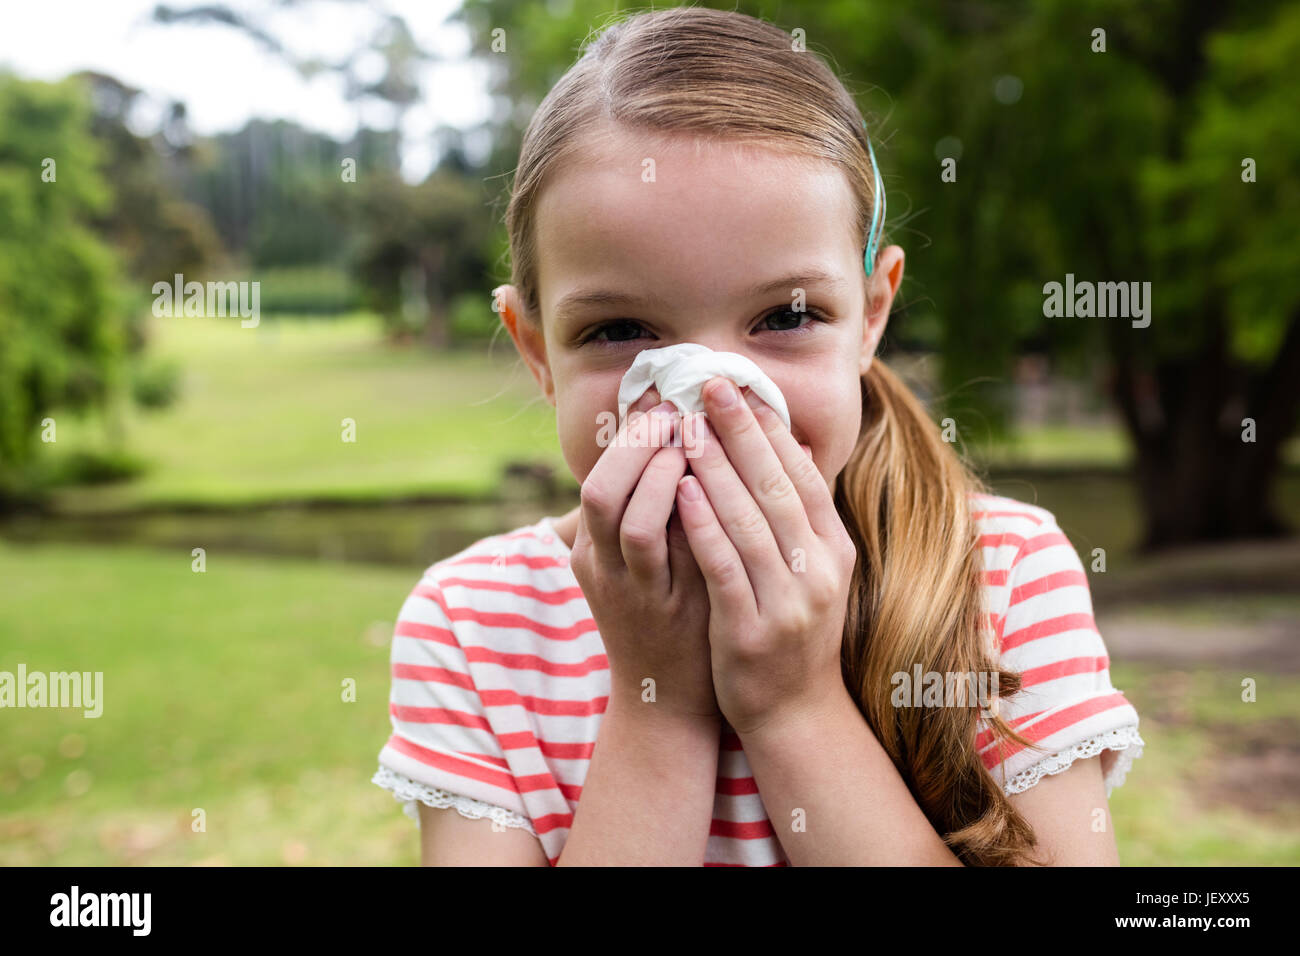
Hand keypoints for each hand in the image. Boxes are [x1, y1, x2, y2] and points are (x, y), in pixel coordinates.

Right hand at [569, 387, 720, 723]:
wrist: (668, 697)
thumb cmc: (674, 613)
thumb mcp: (657, 557)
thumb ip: (662, 507)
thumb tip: (695, 442)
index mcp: (595, 544)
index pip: (600, 471)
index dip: (632, 431)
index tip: (669, 397)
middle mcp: (598, 561)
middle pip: (600, 482)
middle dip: (638, 440)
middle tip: (679, 407)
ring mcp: (620, 585)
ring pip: (618, 509)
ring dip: (651, 465)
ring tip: (689, 434)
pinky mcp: (650, 605)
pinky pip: (651, 546)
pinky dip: (671, 506)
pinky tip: (700, 482)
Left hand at [673, 377, 858, 734]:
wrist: (794, 713)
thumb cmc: (792, 628)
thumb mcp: (812, 569)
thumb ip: (800, 515)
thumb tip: (788, 446)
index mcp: (834, 549)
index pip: (802, 474)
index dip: (770, 427)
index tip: (741, 386)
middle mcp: (819, 570)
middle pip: (776, 486)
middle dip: (741, 430)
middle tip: (710, 385)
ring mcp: (789, 601)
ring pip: (749, 520)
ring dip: (716, 467)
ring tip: (688, 425)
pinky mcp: (751, 630)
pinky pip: (725, 566)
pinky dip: (704, 524)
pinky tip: (681, 490)